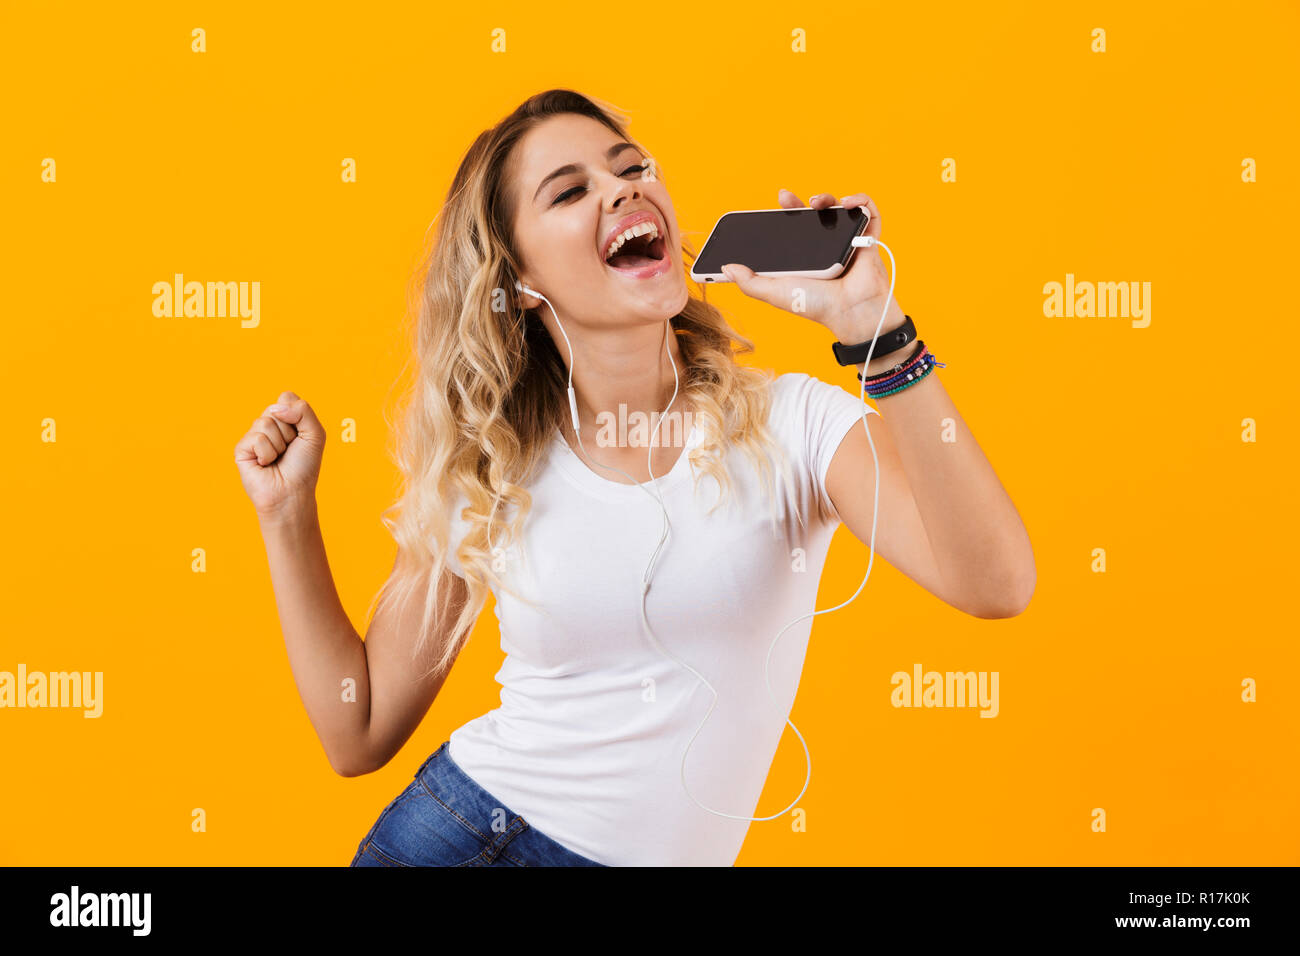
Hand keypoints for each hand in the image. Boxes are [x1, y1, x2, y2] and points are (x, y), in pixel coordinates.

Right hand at [234, 392, 325, 520]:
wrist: (292, 493)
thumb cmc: (304, 466)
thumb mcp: (315, 434)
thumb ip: (303, 411)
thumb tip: (277, 408)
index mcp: (285, 419)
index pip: (287, 397)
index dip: (298, 415)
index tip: (301, 436)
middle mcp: (268, 425)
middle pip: (276, 408)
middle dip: (289, 431)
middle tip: (289, 450)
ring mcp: (253, 436)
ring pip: (265, 422)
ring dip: (279, 444)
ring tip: (278, 459)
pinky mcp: (241, 449)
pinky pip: (256, 438)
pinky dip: (267, 453)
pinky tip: (266, 465)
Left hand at [720, 189, 904, 341]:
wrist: (849, 312)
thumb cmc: (816, 305)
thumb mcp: (775, 292)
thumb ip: (750, 282)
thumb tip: (726, 268)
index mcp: (804, 255)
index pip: (791, 227)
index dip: (784, 211)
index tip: (776, 202)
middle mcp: (825, 245)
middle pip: (812, 214)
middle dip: (799, 201)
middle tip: (786, 198)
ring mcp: (846, 240)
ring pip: (838, 208)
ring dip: (827, 197)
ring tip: (818, 202)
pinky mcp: (868, 237)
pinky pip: (868, 212)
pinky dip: (861, 200)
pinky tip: (848, 202)